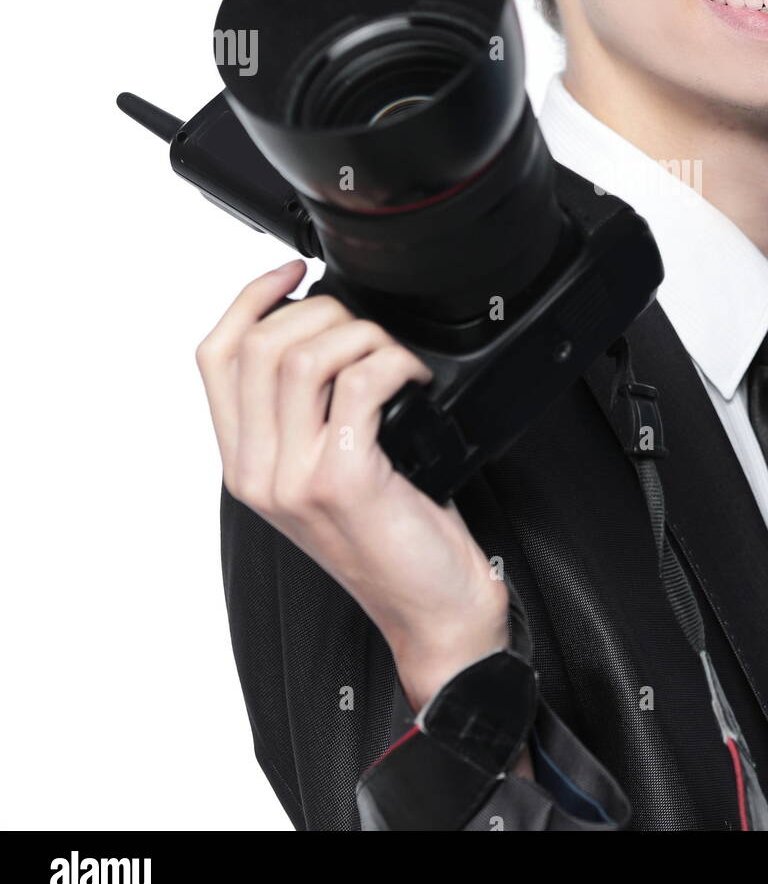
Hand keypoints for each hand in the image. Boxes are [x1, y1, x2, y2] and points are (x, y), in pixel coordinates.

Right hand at [195, 259, 509, 708]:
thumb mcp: (330, 474)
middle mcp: (257, 472)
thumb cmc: (397, 540)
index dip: (250, 299)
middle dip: (326, 313)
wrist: (435, 610)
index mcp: (245, 464)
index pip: (215, 357)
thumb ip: (307, 417)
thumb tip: (324, 332)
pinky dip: (396, 363)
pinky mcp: (342, 479)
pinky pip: (361, 383)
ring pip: (306, 357)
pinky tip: (417, 380)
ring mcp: (294, 478)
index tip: (292, 273)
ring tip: (395, 358)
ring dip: (364, 336)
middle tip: (370, 333)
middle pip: (261, 345)